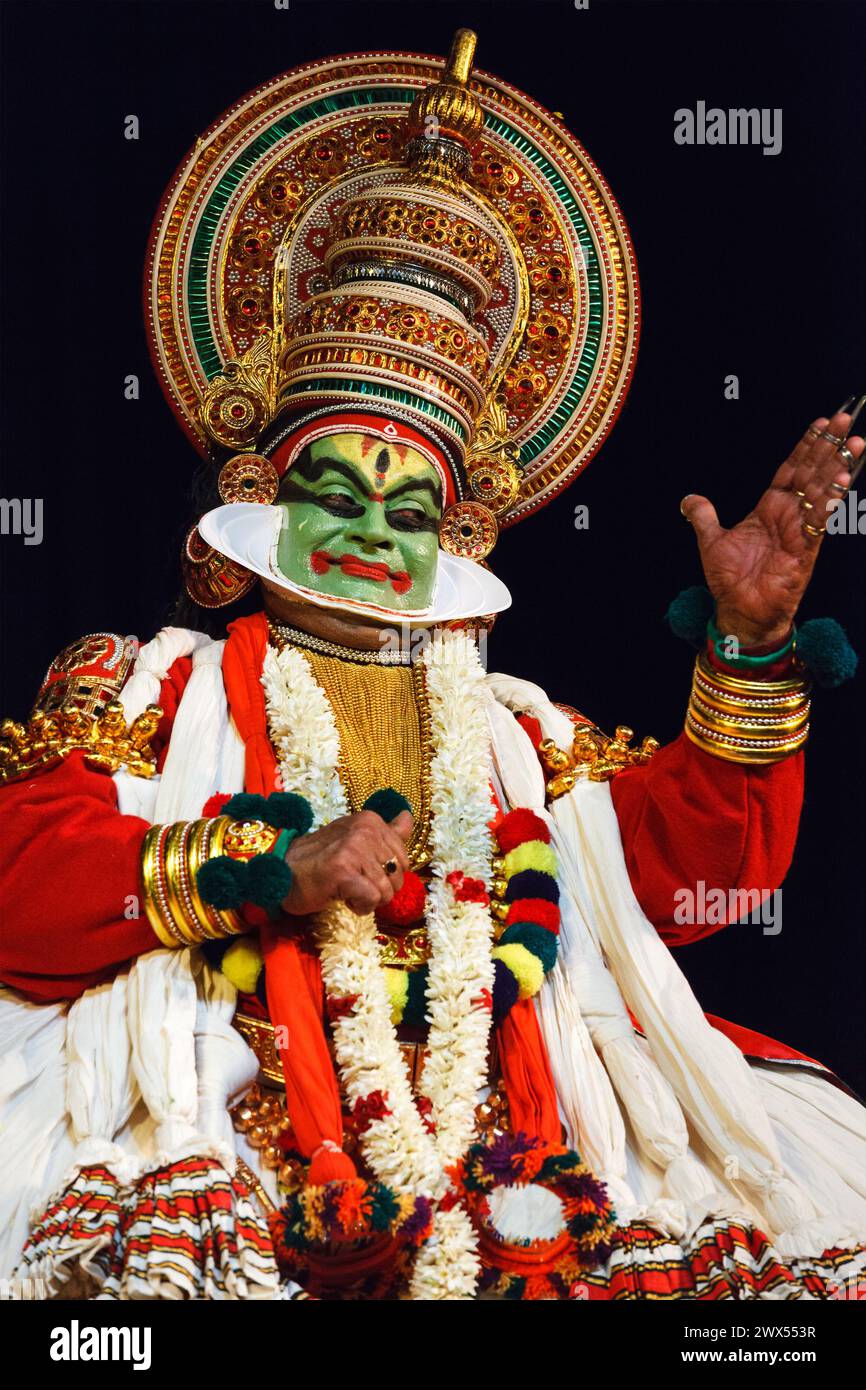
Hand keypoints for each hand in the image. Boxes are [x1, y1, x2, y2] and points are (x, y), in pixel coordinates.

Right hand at [280, 808, 412, 915]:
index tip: (361, 870)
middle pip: (397, 876)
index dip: (385, 874)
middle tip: (353, 882)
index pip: (403, 859)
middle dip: (379, 888)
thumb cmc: (321, 860)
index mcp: (370, 820)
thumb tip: (408, 816)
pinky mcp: (343, 871)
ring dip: (366, 899)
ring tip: (345, 889)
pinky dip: (360, 906)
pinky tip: (343, 898)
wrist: (283, 872)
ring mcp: (354, 849)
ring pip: (385, 891)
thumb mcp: (356, 838)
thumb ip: (386, 831)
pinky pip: (371, 899)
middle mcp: (365, 829)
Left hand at [680, 403, 863, 645]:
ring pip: (822, 492)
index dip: (805, 445)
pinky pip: (820, 521)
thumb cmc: (731, 581)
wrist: (739, 613)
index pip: (791, 469)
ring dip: (837, 466)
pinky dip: (829, 500)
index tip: (821, 422)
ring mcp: (800, 531)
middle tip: (844, 419)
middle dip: (828, 446)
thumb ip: (704, 517)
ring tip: (855, 443)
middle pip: (811, 472)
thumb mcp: (711, 541)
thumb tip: (690, 499)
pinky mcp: (805, 550)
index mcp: (770, 509)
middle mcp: (789, 516)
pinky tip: (842, 479)